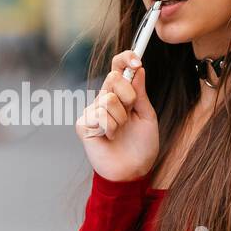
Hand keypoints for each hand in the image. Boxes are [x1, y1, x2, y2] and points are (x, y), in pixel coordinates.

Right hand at [76, 51, 158, 182]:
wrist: (132, 171)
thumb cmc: (141, 146)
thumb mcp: (146, 115)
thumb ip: (140, 93)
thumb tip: (137, 69)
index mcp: (120, 95)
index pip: (117, 67)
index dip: (125, 58)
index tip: (137, 61)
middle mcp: (103, 99)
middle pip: (113, 78)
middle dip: (129, 96)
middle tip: (131, 113)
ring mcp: (92, 111)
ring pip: (108, 99)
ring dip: (121, 118)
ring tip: (120, 131)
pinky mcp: (83, 125)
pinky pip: (100, 115)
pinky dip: (110, 128)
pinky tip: (109, 138)